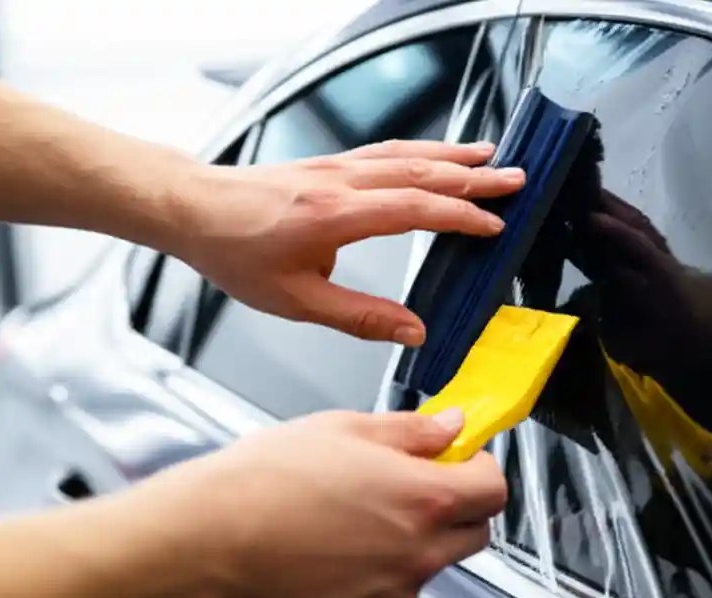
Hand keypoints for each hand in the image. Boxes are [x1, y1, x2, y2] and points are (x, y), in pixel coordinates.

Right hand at [147, 409, 506, 597]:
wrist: (207, 540)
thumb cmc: (261, 483)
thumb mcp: (342, 428)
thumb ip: (410, 432)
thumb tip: (449, 429)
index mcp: (421, 499)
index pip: (494, 489)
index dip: (479, 470)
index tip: (460, 464)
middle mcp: (416, 554)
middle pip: (473, 535)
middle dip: (453, 511)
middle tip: (407, 491)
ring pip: (425, 569)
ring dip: (406, 547)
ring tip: (345, 525)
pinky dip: (371, 582)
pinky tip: (328, 558)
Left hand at [168, 140, 524, 344]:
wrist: (194, 210)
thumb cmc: (235, 252)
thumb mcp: (295, 301)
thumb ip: (360, 317)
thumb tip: (413, 332)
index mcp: (335, 215)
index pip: (414, 209)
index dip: (460, 217)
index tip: (494, 227)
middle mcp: (340, 183)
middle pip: (421, 172)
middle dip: (474, 177)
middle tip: (517, 179)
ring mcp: (334, 167)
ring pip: (405, 154)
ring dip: (452, 155)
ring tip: (490, 158)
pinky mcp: (327, 164)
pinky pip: (384, 151)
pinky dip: (420, 151)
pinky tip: (435, 156)